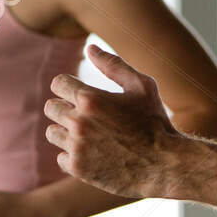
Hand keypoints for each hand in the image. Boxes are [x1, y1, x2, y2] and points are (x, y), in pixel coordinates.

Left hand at [44, 43, 181, 197]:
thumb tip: (89, 48)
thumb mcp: (142, 86)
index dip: (70, 87)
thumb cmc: (155, 121)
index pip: (58, 84)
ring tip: (90, 135)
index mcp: (90, 98)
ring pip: (52, 133)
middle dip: (66, 108)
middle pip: (51, 108)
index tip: (81, 95)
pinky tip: (93, 154)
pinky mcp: (77, 168)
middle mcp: (79, 122)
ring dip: (66, 132)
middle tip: (88, 116)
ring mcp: (76, 147)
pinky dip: (73, 156)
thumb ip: (113, 64)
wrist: (165, 164)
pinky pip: (60, 157)